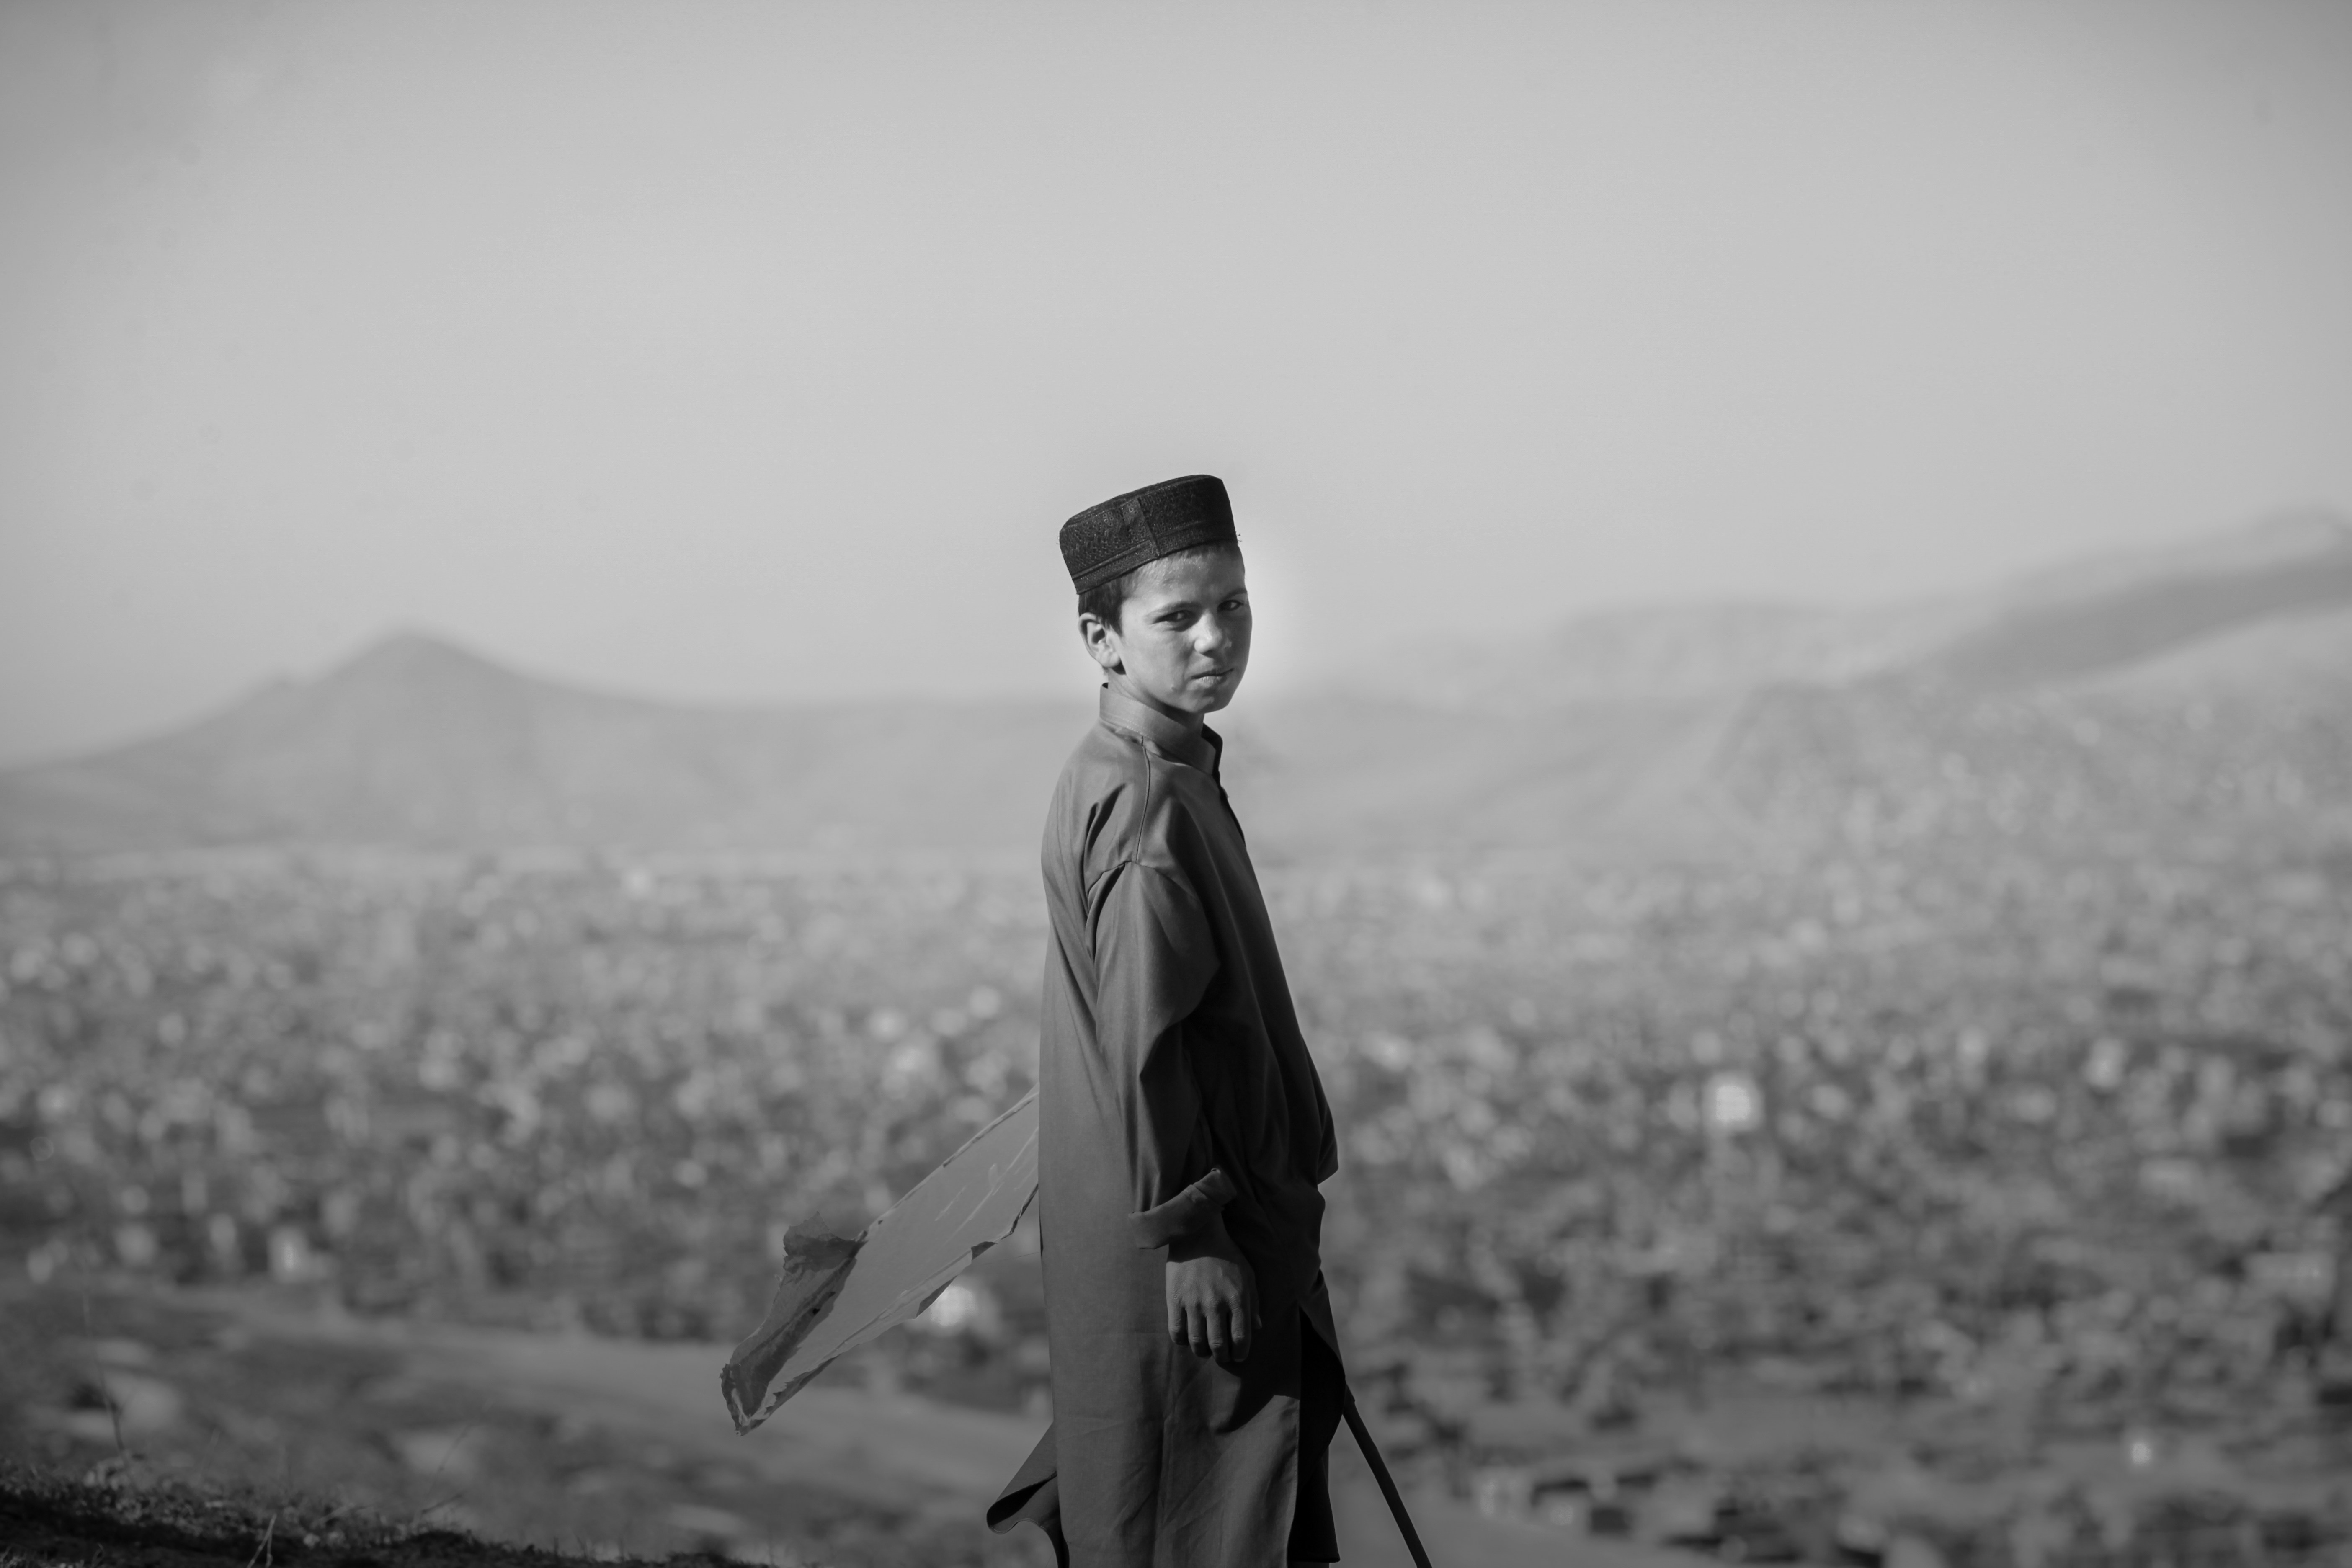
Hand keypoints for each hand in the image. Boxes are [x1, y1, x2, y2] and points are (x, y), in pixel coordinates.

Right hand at [1165, 1213, 1257, 1363]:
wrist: (1198, 1234)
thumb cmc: (1227, 1255)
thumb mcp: (1248, 1275)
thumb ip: (1254, 1302)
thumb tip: (1257, 1327)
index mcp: (1237, 1298)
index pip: (1241, 1338)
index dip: (1240, 1353)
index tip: (1239, 1356)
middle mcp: (1216, 1303)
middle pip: (1218, 1344)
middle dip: (1222, 1356)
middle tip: (1222, 1355)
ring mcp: (1194, 1302)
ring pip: (1197, 1341)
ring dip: (1202, 1351)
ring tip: (1205, 1349)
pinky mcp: (1174, 1299)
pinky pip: (1176, 1331)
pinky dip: (1182, 1340)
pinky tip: (1187, 1338)